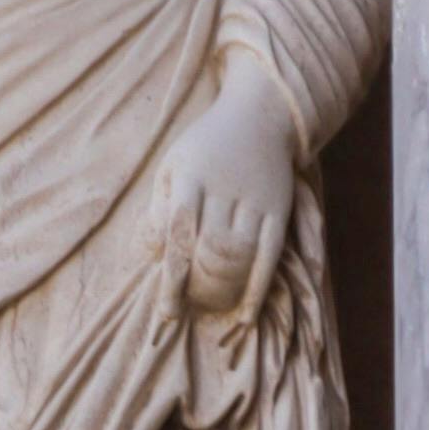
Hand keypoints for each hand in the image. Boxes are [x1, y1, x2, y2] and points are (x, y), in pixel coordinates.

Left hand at [159, 56, 296, 326]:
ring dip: (223, 290)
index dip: (172, 277)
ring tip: (208, 307)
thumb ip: (158, 208)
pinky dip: (258, 288)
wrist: (260, 115)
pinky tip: (246, 314)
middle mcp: (225, 190)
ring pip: (240, 257)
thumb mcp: (171, 165)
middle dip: (195, 289)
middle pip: (209, 251)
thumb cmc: (205, 146)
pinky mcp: (279, 210)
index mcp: (191, 178)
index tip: (166, 310)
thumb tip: (149, 256)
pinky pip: (270, 255)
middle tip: (184, 310)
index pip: (179, 235)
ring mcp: (255, 201)